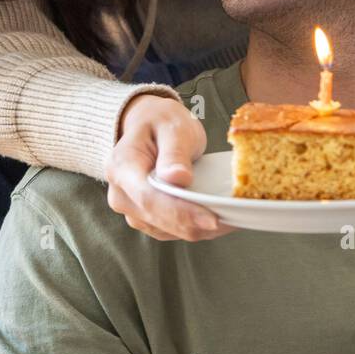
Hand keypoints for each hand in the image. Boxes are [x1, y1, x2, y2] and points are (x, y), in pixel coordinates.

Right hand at [105, 93, 234, 241]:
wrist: (149, 125)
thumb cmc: (160, 122)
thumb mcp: (172, 126)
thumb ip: (174, 151)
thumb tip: (178, 179)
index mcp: (122, 167)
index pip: (149, 197)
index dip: (181, 212)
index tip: (212, 218)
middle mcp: (120, 193)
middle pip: (159, 219)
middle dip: (196, 223)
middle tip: (234, 219)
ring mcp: (131, 209)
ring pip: (167, 231)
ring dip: (199, 228)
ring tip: (231, 217)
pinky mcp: (145, 218)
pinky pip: (171, 231)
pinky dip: (195, 227)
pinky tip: (218, 218)